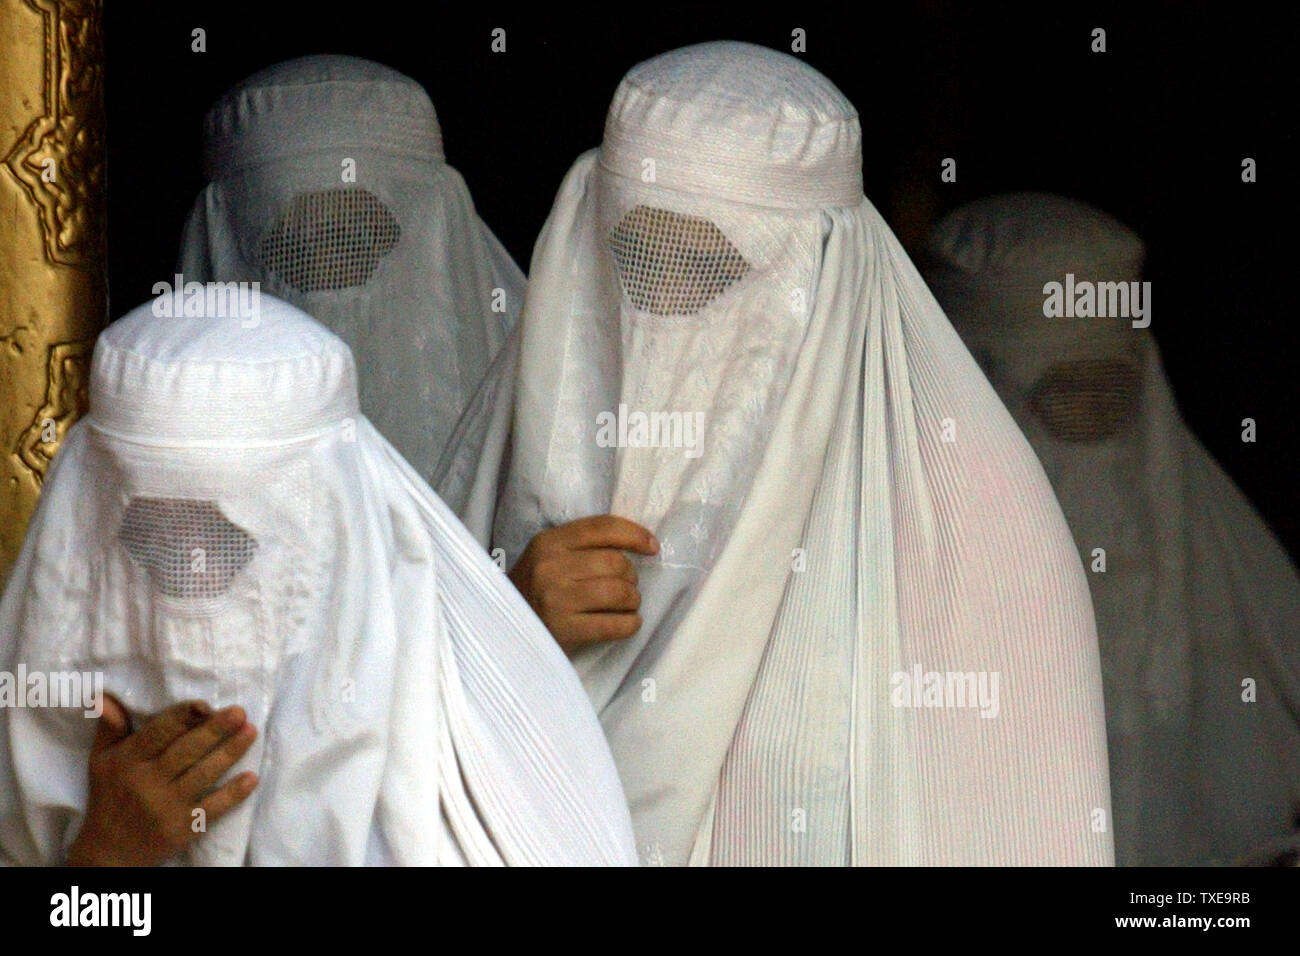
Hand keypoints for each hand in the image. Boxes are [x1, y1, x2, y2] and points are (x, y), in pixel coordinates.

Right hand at [66, 695, 258, 865]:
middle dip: (215, 730)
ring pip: (203, 775)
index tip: (205, 703)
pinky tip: (252, 777)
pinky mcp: (182, 829)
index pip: (157, 734)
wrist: (109, 855)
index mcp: (127, 762)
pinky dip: (234, 794)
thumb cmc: (108, 798)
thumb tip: (106, 695)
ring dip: (230, 753)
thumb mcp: (101, 761)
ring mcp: (166, 807)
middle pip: (186, 751)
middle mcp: (146, 783)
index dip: (182, 717)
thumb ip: (109, 728)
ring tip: (251, 731)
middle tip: (240, 712)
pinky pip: (212, 808)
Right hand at [507, 515, 658, 652]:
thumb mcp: (549, 556)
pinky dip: (630, 624)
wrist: (503, 629)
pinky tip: (627, 623)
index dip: (635, 534)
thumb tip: (640, 541)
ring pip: (619, 592)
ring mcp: (556, 600)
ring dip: (633, 600)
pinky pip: (614, 625)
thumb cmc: (535, 589)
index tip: (653, 547)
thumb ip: (583, 545)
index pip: (602, 528)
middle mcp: (550, 567)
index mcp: (548, 542)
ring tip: (627, 605)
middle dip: (632, 576)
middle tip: (628, 586)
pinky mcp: (564, 630)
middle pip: (616, 563)